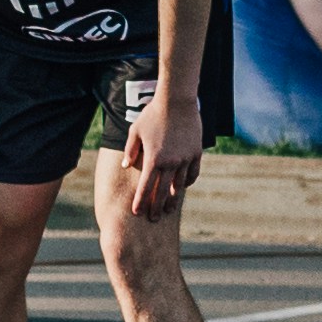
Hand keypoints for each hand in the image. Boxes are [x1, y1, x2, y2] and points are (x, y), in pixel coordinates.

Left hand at [121, 83, 206, 209]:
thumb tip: (125, 166)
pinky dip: (187, 183)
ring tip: (168, 208)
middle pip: (163, 192)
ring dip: (173, 199)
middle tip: (153, 219)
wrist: (176, 102)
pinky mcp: (196, 154)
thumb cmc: (152, 115)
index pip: (145, 187)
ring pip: (179, 186)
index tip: (137, 213)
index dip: (141, 201)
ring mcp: (185, 159)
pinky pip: (193, 174)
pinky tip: (182, 188)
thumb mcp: (135, 131)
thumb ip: (130, 150)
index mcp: (153, 159)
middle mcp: (170, 163)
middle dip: (157, 207)